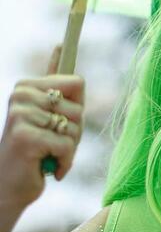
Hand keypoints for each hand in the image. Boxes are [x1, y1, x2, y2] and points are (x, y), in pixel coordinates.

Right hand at [0, 47, 83, 209]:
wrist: (9, 186)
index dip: (78, 109)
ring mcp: (20, 115)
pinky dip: (65, 161)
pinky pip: (67, 145)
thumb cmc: (36, 149)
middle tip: (52, 143)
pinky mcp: (25, 137)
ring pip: (74, 128)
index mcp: (27, 85)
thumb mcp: (48, 113)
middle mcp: (20, 95)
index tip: (59, 121)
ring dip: (69, 148)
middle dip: (74, 132)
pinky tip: (50, 168)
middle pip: (80, 108)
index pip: (78, 83)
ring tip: (49, 154)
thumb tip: (61, 45)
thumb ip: (55, 84)